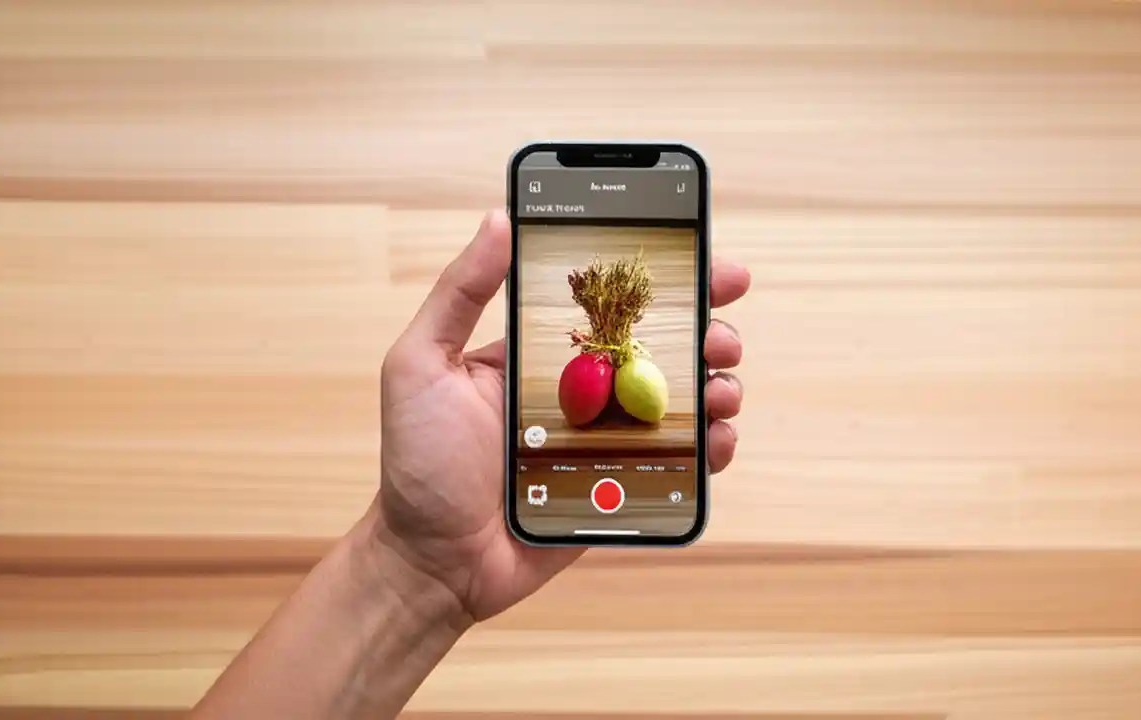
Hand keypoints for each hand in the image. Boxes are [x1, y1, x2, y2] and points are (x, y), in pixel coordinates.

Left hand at [373, 210, 750, 620]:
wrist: (434, 561)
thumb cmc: (420, 463)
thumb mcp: (421, 364)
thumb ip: (460, 292)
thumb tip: (499, 219)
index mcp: (546, 352)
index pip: (614, 303)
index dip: (665, 279)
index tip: (708, 258)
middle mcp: (586, 389)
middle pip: (665, 347)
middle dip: (708, 330)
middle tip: (720, 335)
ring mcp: (608, 439)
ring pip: (683, 401)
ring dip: (717, 386)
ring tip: (719, 389)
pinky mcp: (623, 487)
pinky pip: (682, 463)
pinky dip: (712, 448)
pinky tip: (717, 441)